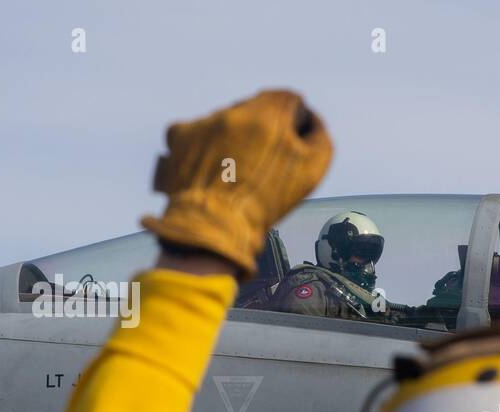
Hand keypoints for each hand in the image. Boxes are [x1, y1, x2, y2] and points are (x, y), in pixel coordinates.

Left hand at [141, 90, 332, 278]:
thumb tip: (312, 121)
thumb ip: (319, 136)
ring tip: (235, 170)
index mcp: (270, 114)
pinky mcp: (179, 135)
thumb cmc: (267, 200)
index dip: (295, 121)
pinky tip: (210, 166)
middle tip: (264, 163)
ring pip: (227, 120)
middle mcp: (235, 111)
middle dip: (264, 129)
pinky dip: (204, 144)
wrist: (216, 225)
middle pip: (256, 108)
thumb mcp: (313, 169)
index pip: (289, 99)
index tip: (293, 141)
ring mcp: (204, 121)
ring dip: (234, 136)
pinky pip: (195, 130)